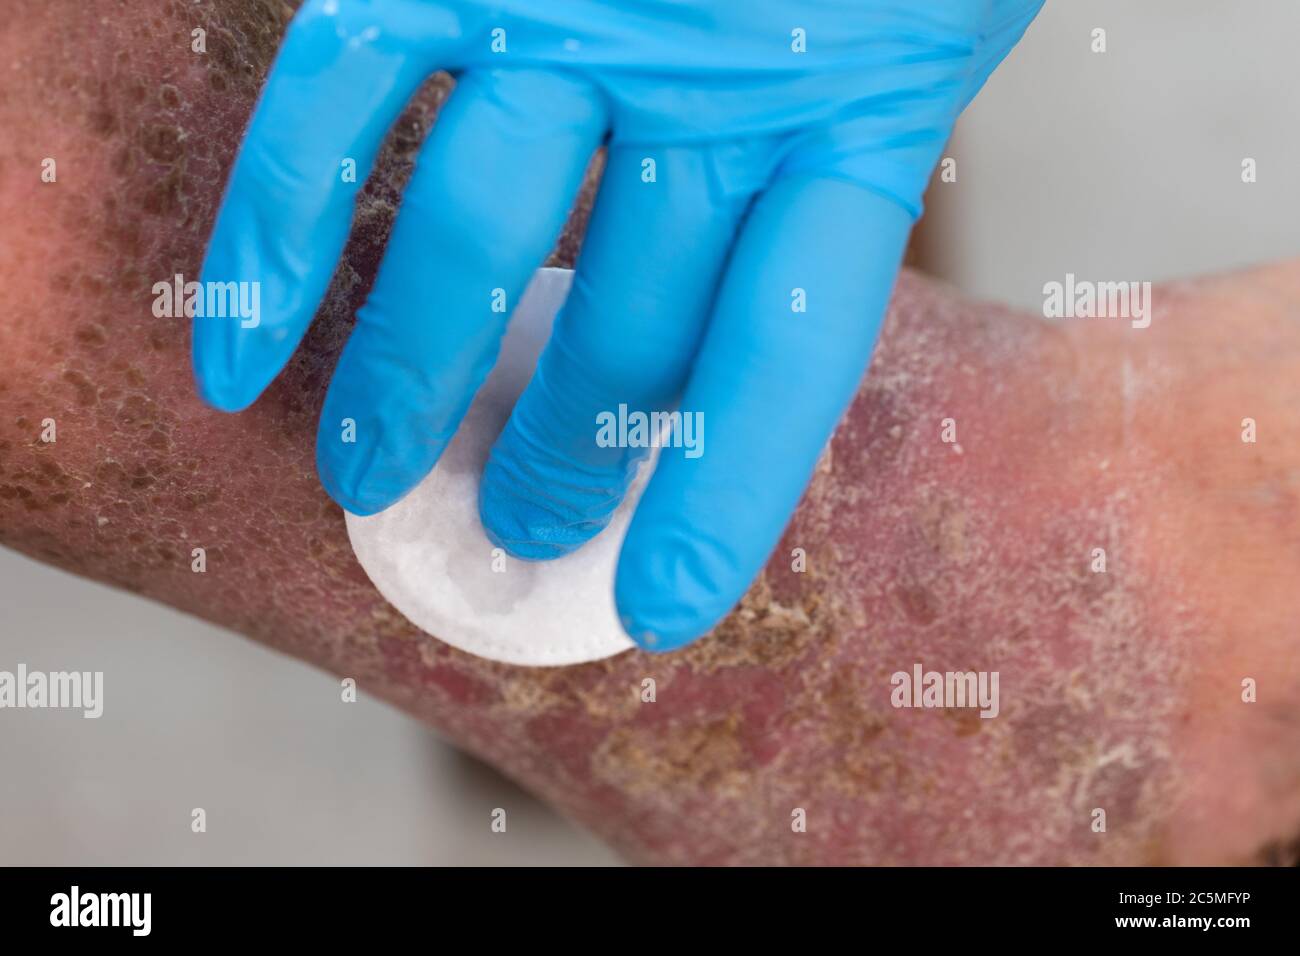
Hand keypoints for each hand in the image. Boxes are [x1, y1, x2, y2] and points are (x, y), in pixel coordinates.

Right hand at [194, 0, 1042, 650]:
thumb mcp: (917, 18)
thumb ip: (840, 137)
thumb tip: (743, 286)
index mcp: (866, 102)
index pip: (789, 346)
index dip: (724, 489)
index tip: (664, 601)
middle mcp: (719, 65)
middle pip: (625, 314)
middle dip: (560, 447)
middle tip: (511, 530)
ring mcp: (588, 6)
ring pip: (475, 229)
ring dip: (413, 373)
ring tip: (362, 475)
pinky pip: (347, 85)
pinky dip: (281, 214)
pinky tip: (241, 350)